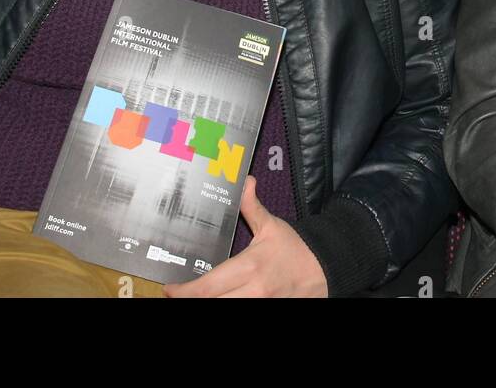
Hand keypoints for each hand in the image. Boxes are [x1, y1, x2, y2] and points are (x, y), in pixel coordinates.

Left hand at [163, 175, 327, 297]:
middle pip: (210, 305)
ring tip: (194, 298)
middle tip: (176, 295)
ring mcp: (261, 306)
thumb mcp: (271, 225)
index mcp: (249, 267)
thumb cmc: (295, 247)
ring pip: (225, 312)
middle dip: (190, 301)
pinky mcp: (268, 312)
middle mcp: (253, 292)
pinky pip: (240, 315)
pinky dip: (225, 308)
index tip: (170, 287)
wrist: (325, 268)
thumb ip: (252, 206)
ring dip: (206, 306)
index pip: (208, 287)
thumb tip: (244, 181)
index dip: (184, 291)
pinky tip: (217, 300)